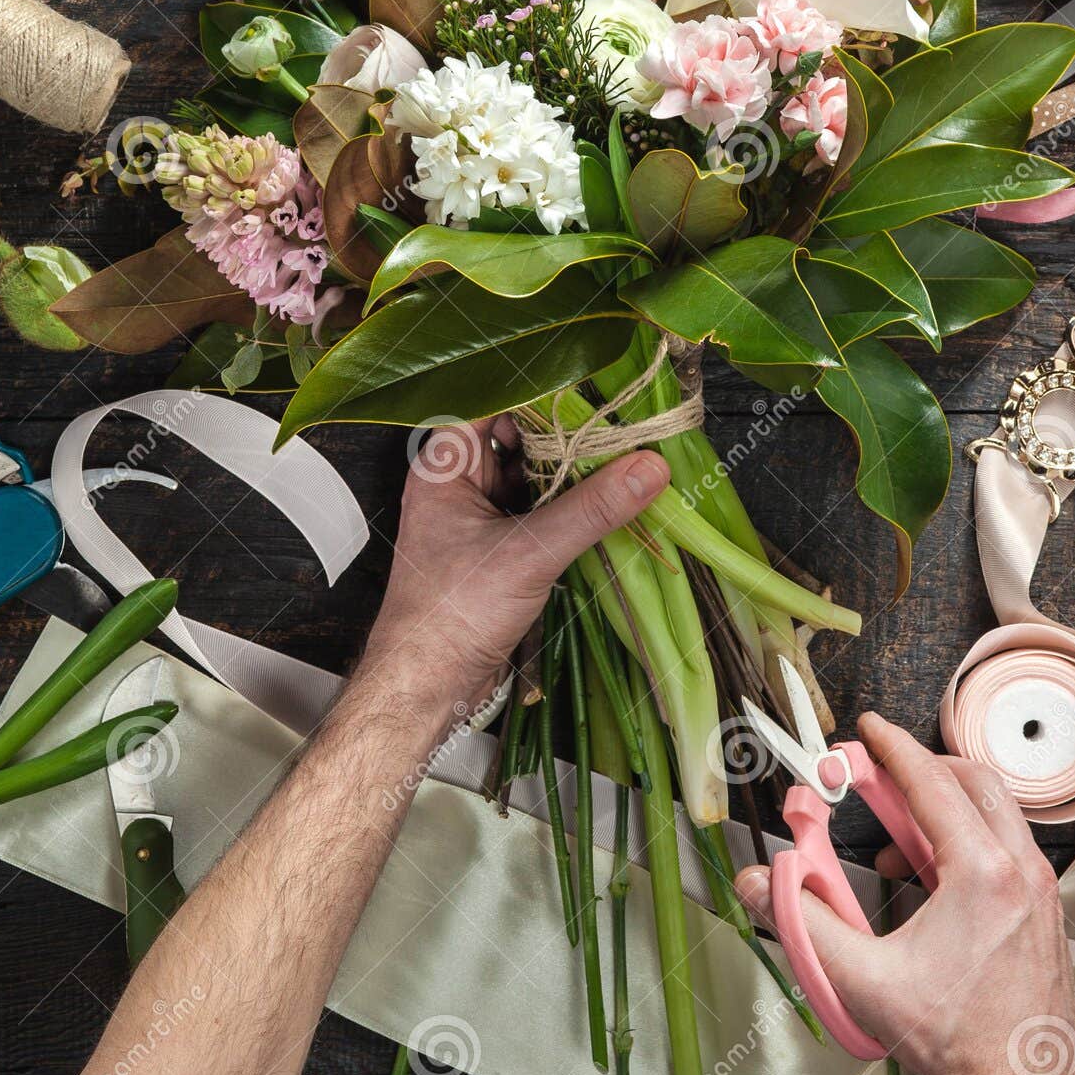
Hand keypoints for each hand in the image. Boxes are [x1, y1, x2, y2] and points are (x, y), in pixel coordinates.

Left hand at [357, 416, 669, 715]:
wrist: (425, 687)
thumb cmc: (451, 615)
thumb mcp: (528, 554)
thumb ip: (591, 509)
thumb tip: (648, 466)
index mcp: (444, 467)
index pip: (496, 402)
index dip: (543, 392)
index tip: (597, 386)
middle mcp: (458, 484)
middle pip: (519, 438)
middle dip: (569, 434)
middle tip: (623, 425)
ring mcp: (478, 517)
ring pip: (532, 476)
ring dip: (573, 472)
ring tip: (626, 458)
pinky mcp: (497, 549)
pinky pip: (538, 511)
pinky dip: (570, 507)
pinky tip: (607, 504)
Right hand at [735, 713, 1074, 1074]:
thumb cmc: (966, 1046)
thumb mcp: (867, 982)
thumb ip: (805, 925)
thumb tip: (765, 886)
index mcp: (985, 875)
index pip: (933, 783)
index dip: (893, 747)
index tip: (871, 729)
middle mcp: (1023, 875)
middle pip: (976, 782)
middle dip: (925, 767)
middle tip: (883, 772)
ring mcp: (1041, 896)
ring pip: (998, 815)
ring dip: (946, 809)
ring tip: (898, 840)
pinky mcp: (1045, 917)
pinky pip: (1008, 850)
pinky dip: (967, 843)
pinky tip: (932, 883)